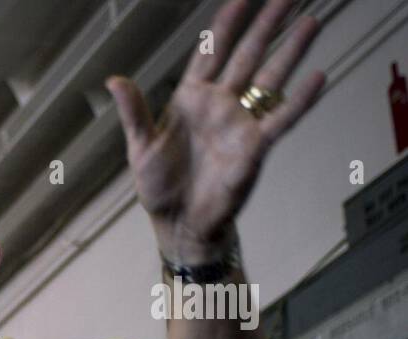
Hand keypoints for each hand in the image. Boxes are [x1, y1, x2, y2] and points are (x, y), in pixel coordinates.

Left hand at [106, 0, 324, 262]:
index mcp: (191, 98)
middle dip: (267, 25)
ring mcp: (240, 123)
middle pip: (248, 55)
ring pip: (270, 78)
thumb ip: (133, 111)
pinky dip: (300, 100)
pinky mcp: (255, 147)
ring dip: (291, 51)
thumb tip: (115, 80)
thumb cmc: (159, 186)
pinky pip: (281, 119)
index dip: (225, 24)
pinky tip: (317, 78)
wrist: (178, 223)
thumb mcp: (140, 147)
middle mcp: (221, 104)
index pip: (211, 52)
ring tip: (312, 22)